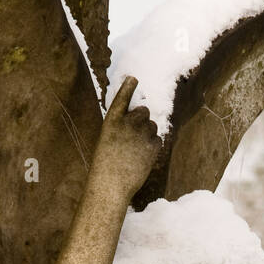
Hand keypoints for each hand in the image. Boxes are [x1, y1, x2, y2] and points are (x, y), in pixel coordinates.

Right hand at [96, 75, 161, 199]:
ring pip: (152, 126)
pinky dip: (152, 147)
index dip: (128, 87)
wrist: (111, 185)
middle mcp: (128, 123)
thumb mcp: (107, 140)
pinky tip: (142, 158)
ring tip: (135, 150)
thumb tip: (139, 120)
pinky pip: (157, 139)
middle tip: (135, 134)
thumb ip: (121, 127)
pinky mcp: (153, 145)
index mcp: (111, 120)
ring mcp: (142, 133)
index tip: (133, 78)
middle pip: (143, 111)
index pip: (122, 98)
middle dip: (142, 119)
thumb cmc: (105, 166)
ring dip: (147, 134)